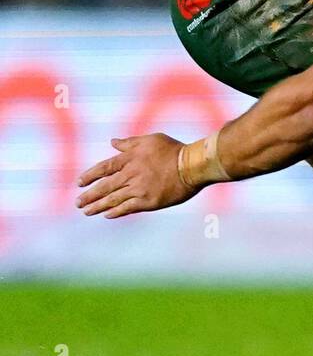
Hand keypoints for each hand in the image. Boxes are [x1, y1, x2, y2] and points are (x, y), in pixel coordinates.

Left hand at [77, 134, 197, 218]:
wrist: (191, 166)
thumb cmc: (173, 150)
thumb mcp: (150, 139)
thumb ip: (130, 142)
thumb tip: (112, 142)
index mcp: (130, 158)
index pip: (104, 168)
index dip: (90, 176)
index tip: (79, 182)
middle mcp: (131, 174)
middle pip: (104, 186)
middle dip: (89, 195)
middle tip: (78, 202)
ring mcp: (138, 189)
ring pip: (112, 199)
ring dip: (97, 206)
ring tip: (87, 212)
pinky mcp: (148, 201)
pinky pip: (127, 208)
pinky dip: (115, 212)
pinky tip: (107, 215)